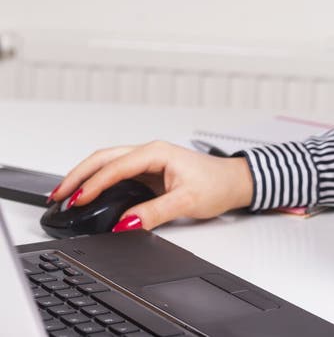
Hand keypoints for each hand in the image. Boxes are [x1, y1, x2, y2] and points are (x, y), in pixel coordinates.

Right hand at [49, 141, 253, 229]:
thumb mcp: (187, 201)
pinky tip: (86, 192)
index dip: (94, 184)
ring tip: (65, 194)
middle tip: (58, 195)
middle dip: (79, 175)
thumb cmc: (216, 183)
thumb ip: (156, 213)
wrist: (233, 181)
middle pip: (104, 158)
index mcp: (157, 152)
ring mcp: (147, 161)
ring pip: (107, 163)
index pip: (117, 166)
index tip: (77, 200)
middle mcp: (149, 152)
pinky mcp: (146, 171)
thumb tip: (126, 223)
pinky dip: (97, 180)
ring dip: (85, 176)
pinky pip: (115, 172)